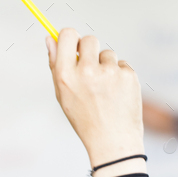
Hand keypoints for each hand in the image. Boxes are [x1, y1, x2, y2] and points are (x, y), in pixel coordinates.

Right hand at [46, 29, 143, 168]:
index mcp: (66, 75)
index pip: (67, 35)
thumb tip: (49, 38)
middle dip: (90, 50)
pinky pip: (122, 65)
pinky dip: (120, 76)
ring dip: (106, 66)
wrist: (113, 141)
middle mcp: (87, 71)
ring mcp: (109, 72)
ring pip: (107, 54)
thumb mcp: (63, 95)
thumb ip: (56, 65)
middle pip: (89, 39)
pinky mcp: (128, 75)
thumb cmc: (85, 118)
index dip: (70, 37)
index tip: (73, 44)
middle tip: (91, 69)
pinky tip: (117, 95)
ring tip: (105, 90)